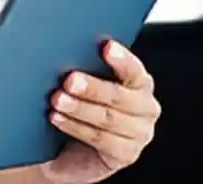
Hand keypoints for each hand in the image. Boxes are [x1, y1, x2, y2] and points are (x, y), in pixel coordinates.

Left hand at [39, 41, 160, 183]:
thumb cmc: (80, 109)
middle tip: (69, 80)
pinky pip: (100, 139)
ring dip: (79, 108)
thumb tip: (64, 53)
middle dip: (92, 87)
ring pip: (108, 118)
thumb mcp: (85, 87)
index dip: (122, 59)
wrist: (71, 152)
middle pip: (119, 96)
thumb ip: (85, 69)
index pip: (134, 70)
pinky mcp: (126, 155)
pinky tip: (57, 118)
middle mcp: (145, 108)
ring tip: (57, 100)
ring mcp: (139, 134)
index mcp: (139, 84)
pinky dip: (76, 127)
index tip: (106, 46)